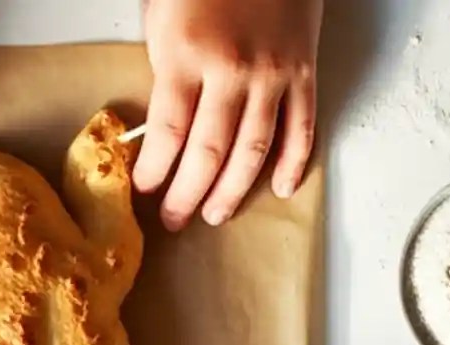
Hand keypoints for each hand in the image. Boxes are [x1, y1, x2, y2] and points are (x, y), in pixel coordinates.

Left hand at [136, 0, 321, 230]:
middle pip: (208, 154)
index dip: (154, 171)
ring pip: (253, 152)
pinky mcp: (304, 73)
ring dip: (232, 192)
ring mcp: (273, 75)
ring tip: (214, 215)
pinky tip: (279, 190)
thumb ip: (163, 71)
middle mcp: (231, 72)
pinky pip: (300, 130)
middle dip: (187, 195)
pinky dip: (292, 164)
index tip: (144, 190)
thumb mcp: (163, 17)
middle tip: (174, 219)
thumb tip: (162, 127)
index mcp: (186, 56)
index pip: (168, 134)